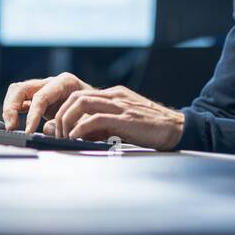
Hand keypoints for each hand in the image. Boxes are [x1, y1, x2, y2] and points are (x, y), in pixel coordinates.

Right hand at [2, 72, 92, 132]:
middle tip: (12, 127)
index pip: (41, 96)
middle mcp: (52, 83)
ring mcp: (44, 90)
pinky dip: (14, 112)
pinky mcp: (39, 101)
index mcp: (65, 82)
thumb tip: (46, 130)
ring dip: (10, 109)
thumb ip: (68, 124)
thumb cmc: (98, 114)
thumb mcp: (88, 119)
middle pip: (22, 88)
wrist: (104, 112)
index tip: (29, 130)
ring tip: (10, 127)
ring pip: (17, 92)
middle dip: (12, 107)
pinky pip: (21, 102)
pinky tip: (14, 125)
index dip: (32, 114)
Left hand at [43, 86, 184, 149]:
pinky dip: (81, 129)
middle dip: (61, 116)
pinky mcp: (125, 118)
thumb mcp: (121, 124)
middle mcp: (115, 95)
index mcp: (114, 95)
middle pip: (75, 97)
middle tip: (58, 134)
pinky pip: (95, 119)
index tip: (58, 129)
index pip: (79, 95)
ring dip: (68, 122)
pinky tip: (77, 139)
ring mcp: (120, 104)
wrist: (176, 128)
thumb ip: (100, 126)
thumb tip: (74, 134)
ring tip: (66, 138)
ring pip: (82, 103)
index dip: (64, 111)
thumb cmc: (150, 130)